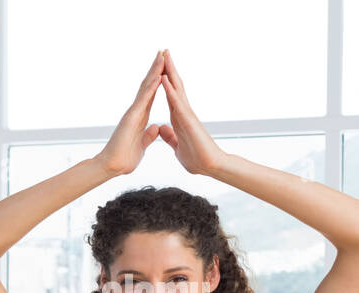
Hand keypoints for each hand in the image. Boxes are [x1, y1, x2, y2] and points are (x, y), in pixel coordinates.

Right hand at [95, 51, 163, 175]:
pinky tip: (158, 75)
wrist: (111, 167)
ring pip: (146, 87)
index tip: (164, 66)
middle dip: (156, 69)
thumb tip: (156, 127)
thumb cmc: (123, 159)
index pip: (151, 94)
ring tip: (162, 55)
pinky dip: (152, 86)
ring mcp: (133, 113)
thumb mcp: (142, 145)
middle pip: (148, 86)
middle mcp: (136, 111)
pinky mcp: (132, 117)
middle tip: (163, 52)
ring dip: (155, 71)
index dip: (158, 80)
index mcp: (140, 117)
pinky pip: (144, 99)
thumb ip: (148, 135)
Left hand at [157, 51, 226, 176]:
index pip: (169, 96)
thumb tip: (163, 128)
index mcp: (178, 118)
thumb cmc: (196, 158)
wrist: (209, 167)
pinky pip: (177, 102)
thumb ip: (170, 136)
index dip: (163, 82)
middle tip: (163, 51)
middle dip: (168, 69)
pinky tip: (164, 79)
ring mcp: (187, 114)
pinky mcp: (188, 120)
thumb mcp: (177, 146)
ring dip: (170, 72)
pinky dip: (170, 90)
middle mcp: (183, 112)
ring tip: (164, 56)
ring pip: (176, 89)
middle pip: (174, 86)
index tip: (158, 68)